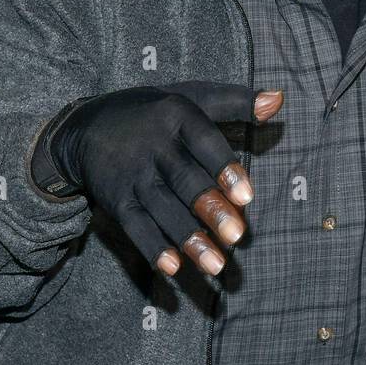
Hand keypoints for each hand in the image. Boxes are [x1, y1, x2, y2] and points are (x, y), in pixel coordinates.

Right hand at [45, 81, 282, 276]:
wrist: (86, 125)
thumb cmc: (154, 112)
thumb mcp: (193, 96)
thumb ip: (236, 102)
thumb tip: (278, 101)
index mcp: (176, 115)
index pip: (204, 142)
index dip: (225, 169)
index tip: (247, 197)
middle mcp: (153, 145)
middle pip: (184, 180)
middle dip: (210, 210)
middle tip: (237, 236)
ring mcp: (132, 175)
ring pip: (162, 209)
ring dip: (189, 238)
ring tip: (216, 265)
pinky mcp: (116, 199)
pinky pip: (134, 225)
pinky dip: (152, 247)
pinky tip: (173, 267)